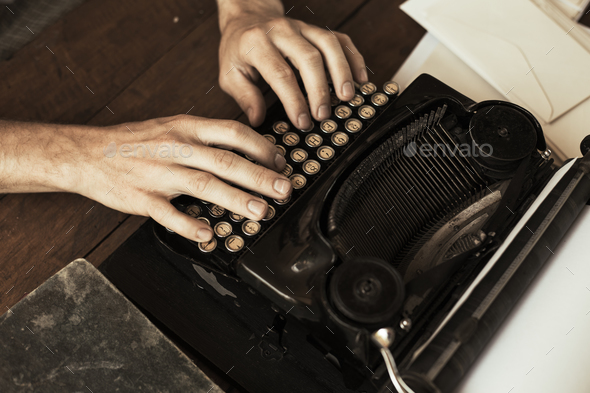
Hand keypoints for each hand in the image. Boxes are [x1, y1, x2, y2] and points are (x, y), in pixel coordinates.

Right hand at [0, 116, 291, 242]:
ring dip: (235, 199)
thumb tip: (244, 148)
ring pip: (203, 185)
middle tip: (284, 189)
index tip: (280, 161)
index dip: (261, 147)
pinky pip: (169, 213)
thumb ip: (205, 136)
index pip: (232, 132)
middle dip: (258, 176)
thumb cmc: (135, 142)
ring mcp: (159, 174)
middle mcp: (175, 148)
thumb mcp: (172, 126)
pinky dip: (189, 223)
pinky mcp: (142, 198)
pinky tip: (208, 233)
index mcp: (185, 128)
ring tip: (260, 211)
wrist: (88, 154)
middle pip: (224, 161)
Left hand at [217, 0, 367, 128]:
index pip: (280, 73)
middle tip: (323, 115)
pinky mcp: (315, 29)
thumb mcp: (230, 73)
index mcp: (256, 43)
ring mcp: (301, 27)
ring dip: (341, 72)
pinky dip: (353, 58)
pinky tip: (360, 78)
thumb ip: (244, 96)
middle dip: (319, 89)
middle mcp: (281, 31)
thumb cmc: (240, 49)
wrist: (247, 16)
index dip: (294, 100)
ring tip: (348, 97)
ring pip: (328, 45)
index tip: (302, 121)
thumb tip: (258, 119)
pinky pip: (340, 39)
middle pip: (308, 58)